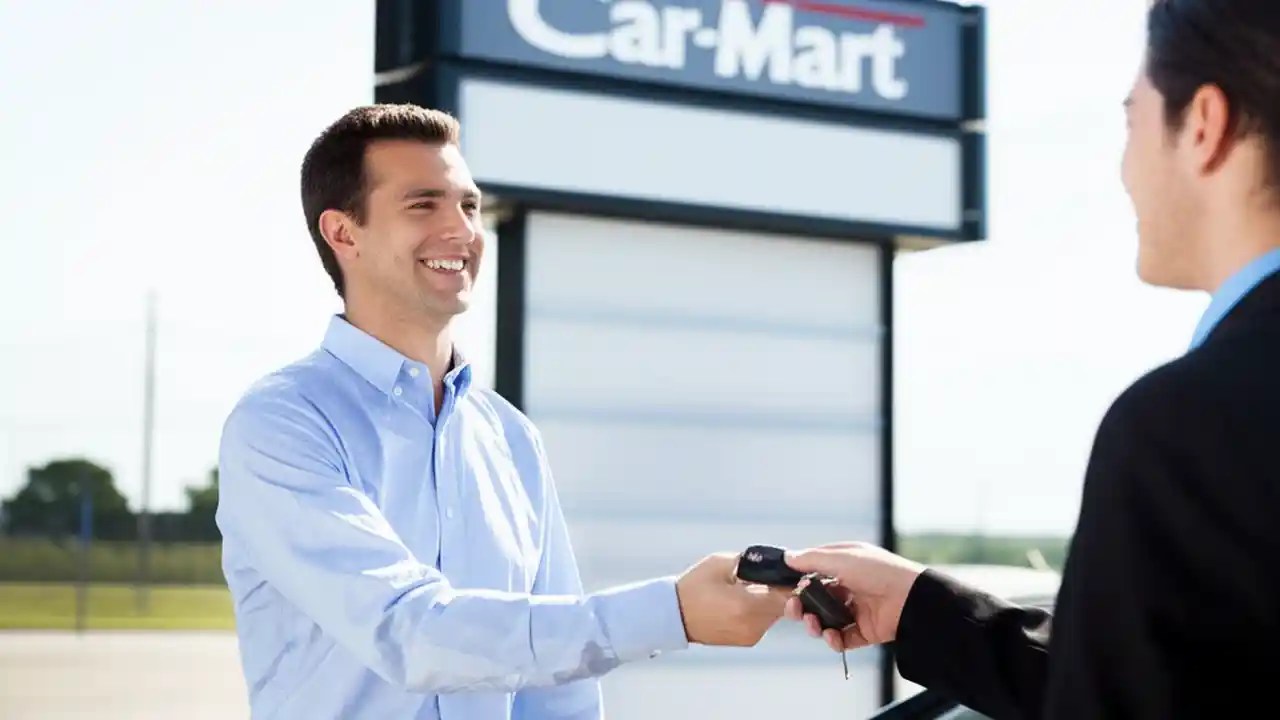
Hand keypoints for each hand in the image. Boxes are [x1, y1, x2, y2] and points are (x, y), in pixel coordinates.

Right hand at [675, 552, 787, 646]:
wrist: (673, 615)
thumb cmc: (694, 586)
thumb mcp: (721, 563)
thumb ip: (751, 561)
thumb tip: (776, 561)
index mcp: (747, 606)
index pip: (787, 594)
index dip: (791, 581)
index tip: (789, 570)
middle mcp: (753, 625)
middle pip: (784, 605)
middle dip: (780, 588)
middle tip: (766, 575)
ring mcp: (751, 636)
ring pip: (775, 613)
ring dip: (770, 599)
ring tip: (749, 587)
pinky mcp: (748, 641)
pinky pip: (765, 621)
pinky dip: (761, 609)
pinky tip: (743, 600)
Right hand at [782, 542, 924, 652]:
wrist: (910, 598)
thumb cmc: (879, 571)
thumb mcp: (842, 558)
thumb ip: (812, 559)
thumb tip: (788, 557)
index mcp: (845, 565)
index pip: (814, 573)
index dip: (799, 581)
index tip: (786, 588)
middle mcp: (849, 587)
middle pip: (816, 600)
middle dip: (802, 606)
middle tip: (795, 610)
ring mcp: (856, 610)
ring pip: (825, 620)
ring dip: (815, 624)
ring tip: (814, 625)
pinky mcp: (864, 631)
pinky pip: (842, 638)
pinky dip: (833, 640)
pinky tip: (832, 636)